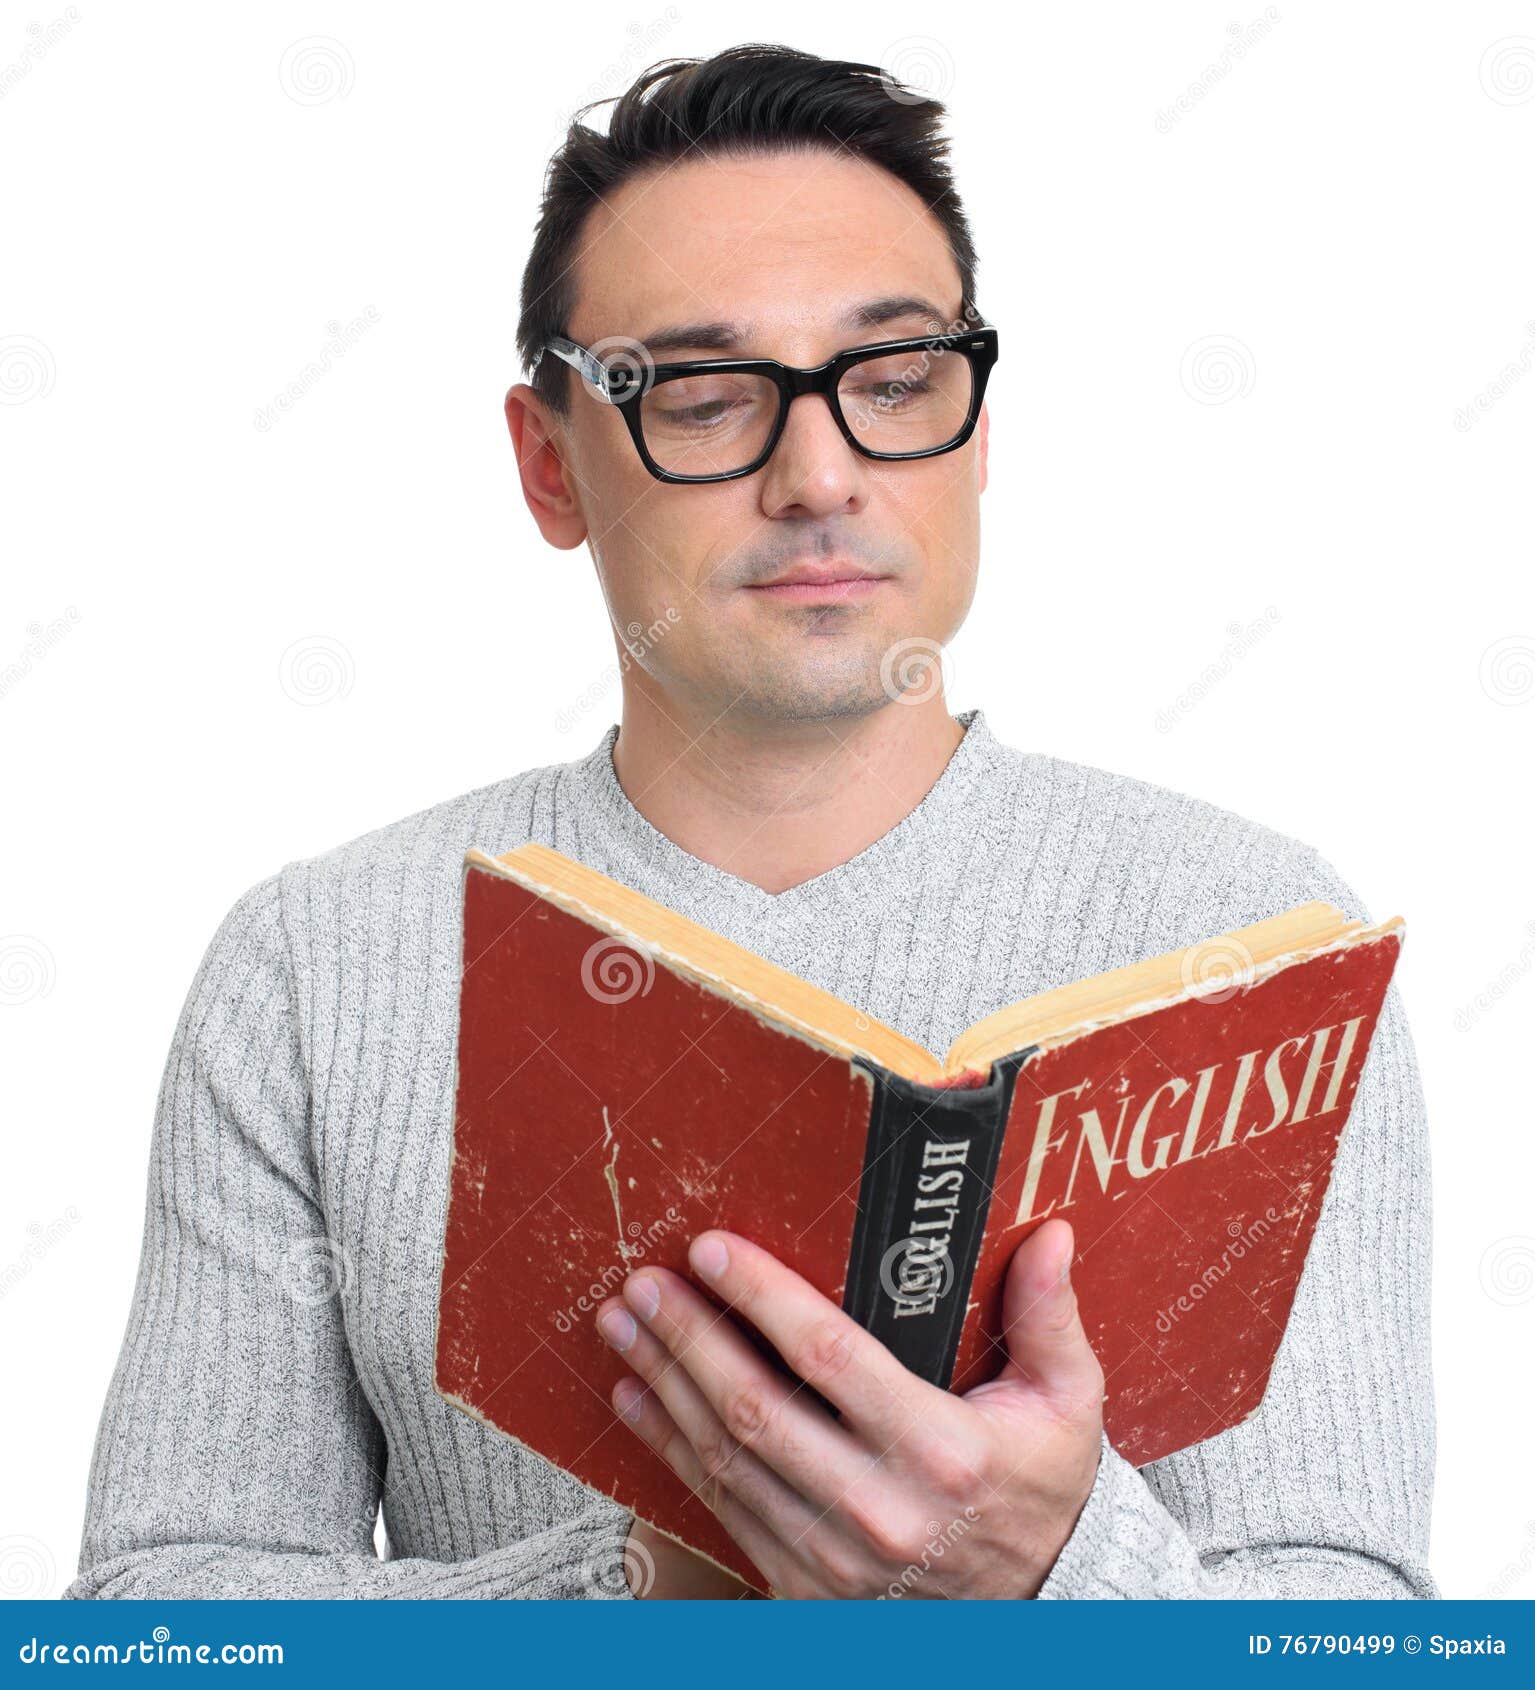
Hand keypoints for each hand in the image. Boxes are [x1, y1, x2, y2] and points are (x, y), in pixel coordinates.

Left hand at [592, 1218, 1102, 1598]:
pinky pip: (721, 1508)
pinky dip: (670, 1449)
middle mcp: (879, 1507)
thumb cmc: (1043, 1485)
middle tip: (642, 1282)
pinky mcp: (804, 1588)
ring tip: (623, 1326)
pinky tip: (637, 1399)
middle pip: (756, 1407)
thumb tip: (1051, 1235)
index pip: (828, 1356)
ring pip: (726, 1459)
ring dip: (664, 1385)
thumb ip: (1050, 1316)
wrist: (1039, 1605)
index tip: (711, 1249)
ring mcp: (834, 1558)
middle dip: (688, 1336)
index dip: (760, 1297)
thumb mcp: (1068, 1400)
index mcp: (941, 1450)